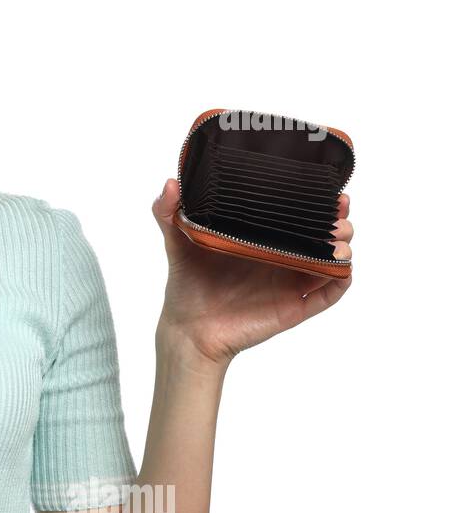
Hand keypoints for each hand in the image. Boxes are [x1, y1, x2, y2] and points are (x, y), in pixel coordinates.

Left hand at [150, 179, 352, 366]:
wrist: (187, 329)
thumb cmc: (186, 285)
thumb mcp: (176, 243)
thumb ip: (169, 213)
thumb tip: (170, 184)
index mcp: (261, 238)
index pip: (297, 214)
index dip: (316, 200)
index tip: (326, 187)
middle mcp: (281, 257)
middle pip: (323, 234)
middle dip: (337, 220)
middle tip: (337, 210)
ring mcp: (290, 282)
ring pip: (332, 261)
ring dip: (343, 247)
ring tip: (338, 239)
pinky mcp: (294, 307)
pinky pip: (328, 294)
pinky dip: (341, 280)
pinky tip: (341, 268)